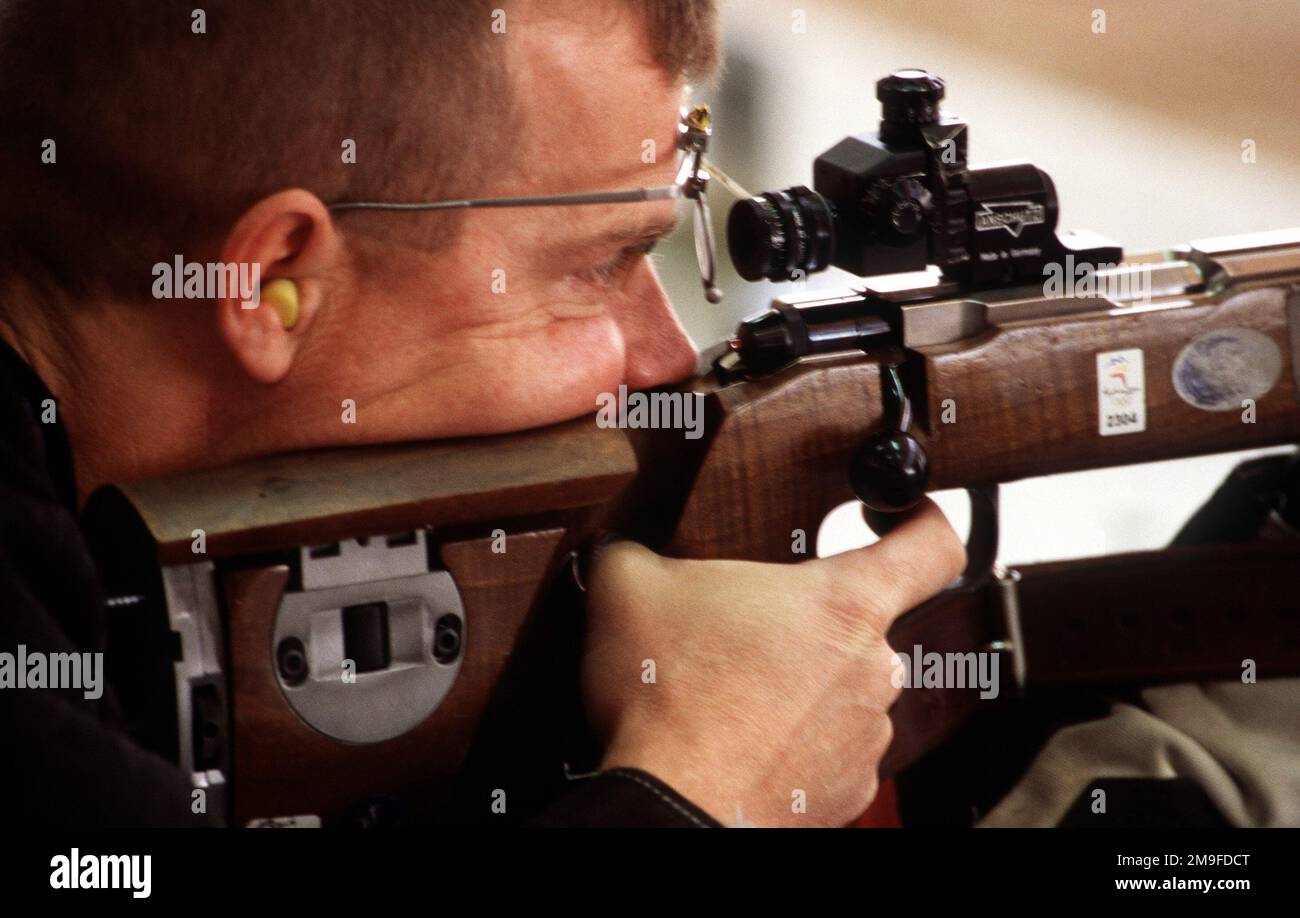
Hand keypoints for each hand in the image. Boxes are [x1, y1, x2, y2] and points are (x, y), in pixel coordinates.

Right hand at [582, 498, 963, 826]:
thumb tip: (622, 548)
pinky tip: (738, 741)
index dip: (923, 521)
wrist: (673, 806)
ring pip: (839, 689)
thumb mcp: (628, 587)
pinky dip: (790, 744)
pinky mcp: (848, 792)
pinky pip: (826, 750)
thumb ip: (637, 548)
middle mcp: (873, 669)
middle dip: (804, 622)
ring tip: (728, 694)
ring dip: (796, 686)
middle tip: (741, 633)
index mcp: (843, 603)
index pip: (931, 546)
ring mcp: (864, 736)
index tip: (902, 517)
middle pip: (860, 624)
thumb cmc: (669, 697)